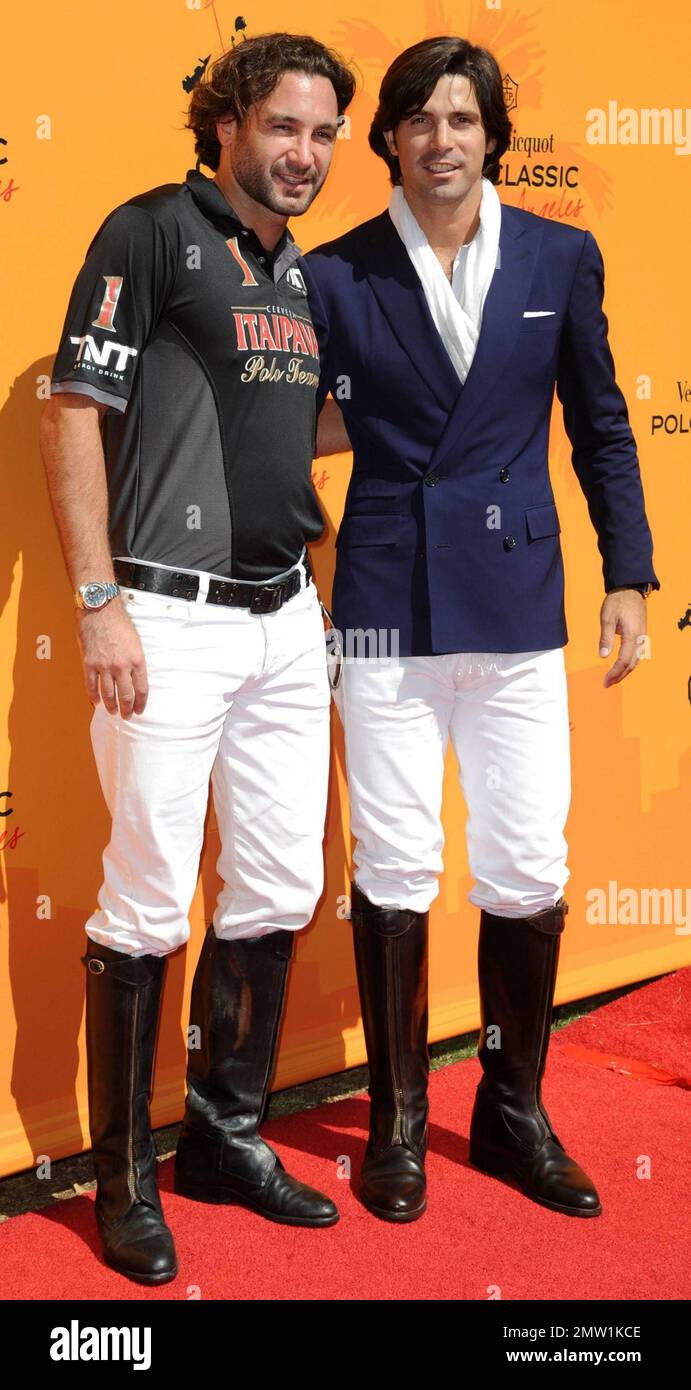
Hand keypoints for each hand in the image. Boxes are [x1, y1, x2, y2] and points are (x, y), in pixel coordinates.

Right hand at [76, 596, 148, 717]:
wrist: (101, 610)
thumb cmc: (119, 623)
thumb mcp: (136, 642)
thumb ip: (135, 661)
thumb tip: (133, 678)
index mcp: (137, 661)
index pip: (142, 689)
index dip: (141, 703)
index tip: (140, 710)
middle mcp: (122, 666)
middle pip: (126, 696)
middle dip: (127, 709)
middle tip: (127, 716)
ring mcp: (104, 666)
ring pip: (108, 694)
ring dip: (111, 706)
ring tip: (113, 712)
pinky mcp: (89, 663)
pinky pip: (91, 685)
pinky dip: (94, 696)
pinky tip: (96, 702)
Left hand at [598, 590, 646, 686]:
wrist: (630, 588)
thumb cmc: (617, 601)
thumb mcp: (607, 618)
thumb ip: (606, 638)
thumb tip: (604, 656)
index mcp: (632, 635)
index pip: (624, 661)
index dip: (615, 672)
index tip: (605, 680)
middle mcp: (640, 638)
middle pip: (632, 664)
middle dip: (620, 675)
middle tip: (607, 683)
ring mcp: (642, 636)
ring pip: (636, 660)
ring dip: (625, 671)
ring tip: (613, 678)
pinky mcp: (641, 634)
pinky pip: (637, 653)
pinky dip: (629, 663)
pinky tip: (621, 665)